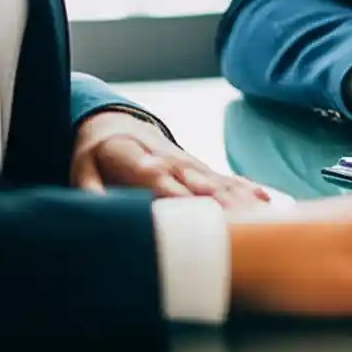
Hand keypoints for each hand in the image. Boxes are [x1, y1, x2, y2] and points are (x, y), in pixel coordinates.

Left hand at [72, 111, 269, 208]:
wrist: (115, 123)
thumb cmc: (97, 154)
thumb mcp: (82, 170)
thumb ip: (91, 192)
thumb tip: (100, 215)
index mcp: (143, 162)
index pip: (166, 183)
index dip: (182, 201)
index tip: (199, 221)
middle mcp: (174, 162)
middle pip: (204, 186)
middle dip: (227, 206)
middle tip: (248, 228)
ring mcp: (192, 165)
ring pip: (223, 184)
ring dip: (245, 202)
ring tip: (267, 221)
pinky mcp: (202, 170)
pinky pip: (229, 181)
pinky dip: (249, 192)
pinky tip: (269, 203)